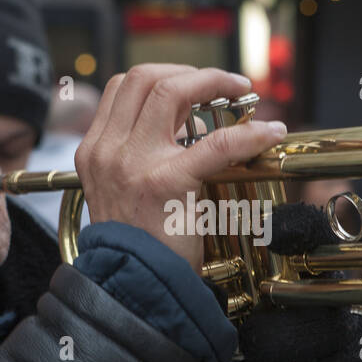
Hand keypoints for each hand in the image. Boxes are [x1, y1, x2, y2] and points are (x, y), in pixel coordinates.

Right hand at [75, 64, 285, 273]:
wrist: (133, 289)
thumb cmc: (139, 248)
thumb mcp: (121, 194)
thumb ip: (140, 158)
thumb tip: (186, 129)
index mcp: (94, 151)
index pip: (123, 87)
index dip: (164, 76)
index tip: (195, 85)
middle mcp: (106, 151)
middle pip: (143, 77)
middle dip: (190, 72)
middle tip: (224, 84)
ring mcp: (132, 163)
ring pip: (171, 91)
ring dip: (212, 82)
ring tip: (240, 92)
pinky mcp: (165, 181)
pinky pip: (215, 143)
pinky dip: (248, 133)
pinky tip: (268, 133)